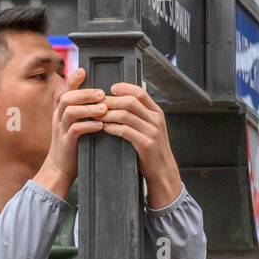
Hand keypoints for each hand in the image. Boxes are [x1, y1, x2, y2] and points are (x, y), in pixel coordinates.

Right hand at [35, 68, 106, 194]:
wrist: (60, 169)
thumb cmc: (73, 146)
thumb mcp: (75, 125)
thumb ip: (83, 112)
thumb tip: (102, 99)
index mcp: (61, 111)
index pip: (65, 91)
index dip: (73, 80)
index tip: (83, 71)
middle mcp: (59, 118)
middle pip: (67, 97)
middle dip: (85, 93)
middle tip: (102, 93)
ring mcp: (61, 130)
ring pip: (70, 111)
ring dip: (88, 108)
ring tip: (103, 109)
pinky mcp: (66, 143)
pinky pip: (75, 130)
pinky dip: (88, 126)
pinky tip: (99, 125)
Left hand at [100, 82, 182, 207]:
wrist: (162, 170)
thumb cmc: (151, 148)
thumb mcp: (149, 128)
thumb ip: (139, 115)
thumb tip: (119, 102)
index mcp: (156, 112)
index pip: (140, 92)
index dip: (124, 88)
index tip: (110, 88)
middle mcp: (156, 119)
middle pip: (130, 102)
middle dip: (111, 101)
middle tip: (96, 104)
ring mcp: (152, 131)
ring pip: (126, 115)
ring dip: (108, 114)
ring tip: (95, 115)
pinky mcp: (146, 144)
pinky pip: (125, 131)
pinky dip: (112, 128)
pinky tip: (103, 128)